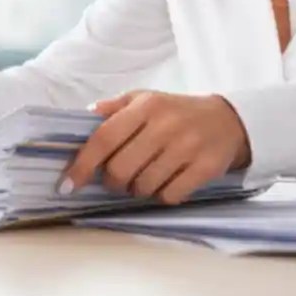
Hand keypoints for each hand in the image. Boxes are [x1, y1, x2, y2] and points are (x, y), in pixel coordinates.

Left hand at [61, 90, 251, 204]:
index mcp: (146, 106)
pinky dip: (162, 195)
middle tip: (119, 178)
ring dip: (138, 189)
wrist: (228, 120)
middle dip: (113, 181)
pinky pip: (169, 196)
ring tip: (147, 176)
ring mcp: (187, 147)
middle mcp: (165, 124)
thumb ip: (114, 108)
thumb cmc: (176, 112)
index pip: (104, 138)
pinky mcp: (205, 167)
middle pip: (120, 170)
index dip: (82, 165)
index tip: (67, 185)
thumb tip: (84, 116)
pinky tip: (168, 181)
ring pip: (143, 187)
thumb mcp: (146, 99)